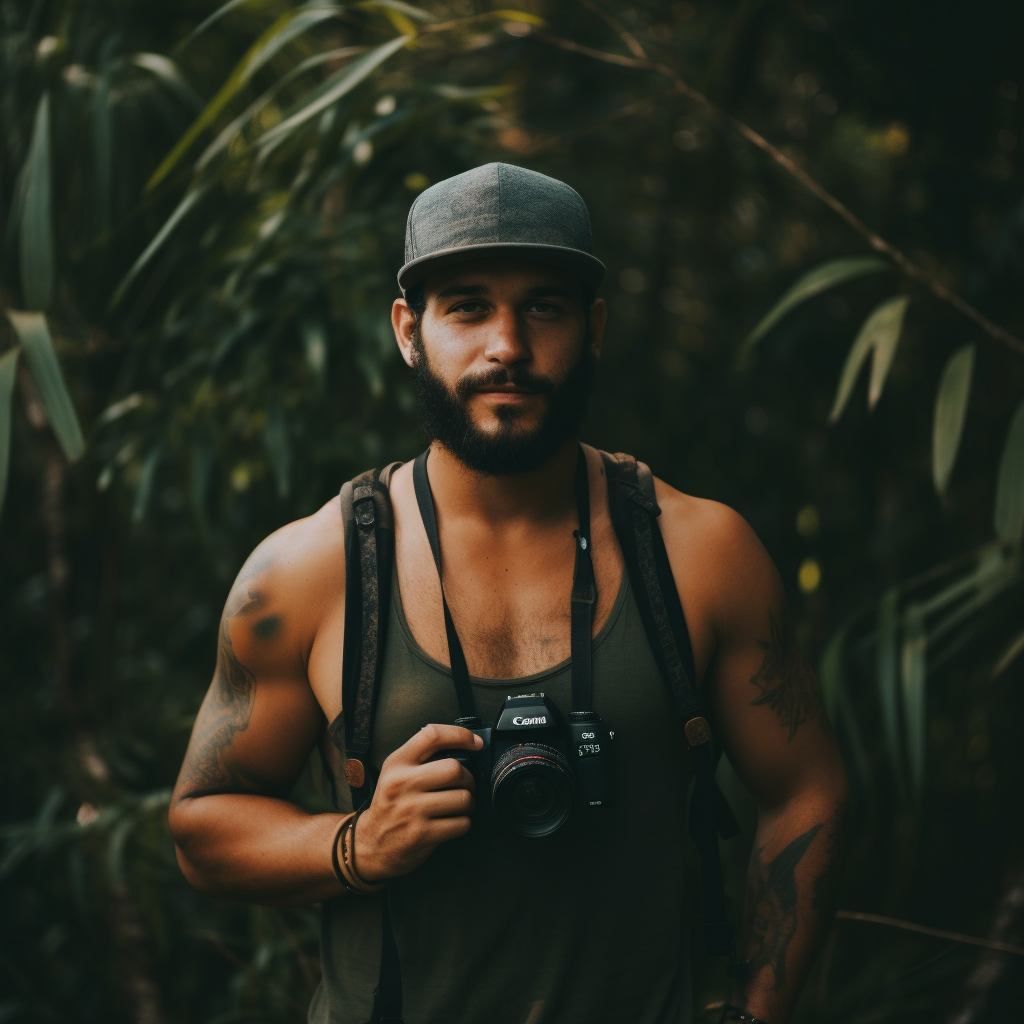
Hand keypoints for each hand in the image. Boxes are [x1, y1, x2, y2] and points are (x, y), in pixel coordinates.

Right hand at [355, 724, 481, 881]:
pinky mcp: (421, 834)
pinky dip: (464, 823)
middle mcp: (402, 783)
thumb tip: (463, 747)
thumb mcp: (396, 774)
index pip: (432, 736)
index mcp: (397, 763)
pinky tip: (453, 822)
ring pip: (463, 798)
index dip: (460, 736)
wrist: (369, 844)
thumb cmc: (390, 806)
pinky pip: (461, 824)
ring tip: (460, 806)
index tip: (475, 743)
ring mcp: (411, 810)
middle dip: (469, 779)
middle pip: (455, 769)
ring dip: (469, 804)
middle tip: (465, 786)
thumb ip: (421, 758)